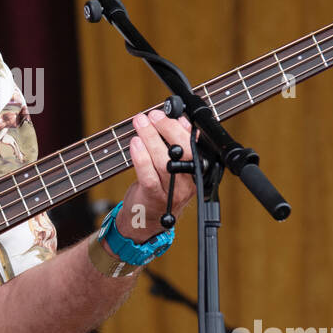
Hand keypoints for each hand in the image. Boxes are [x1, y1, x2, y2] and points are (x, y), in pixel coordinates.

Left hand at [114, 109, 196, 242]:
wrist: (146, 220)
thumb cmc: (161, 188)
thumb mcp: (174, 166)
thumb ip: (180, 144)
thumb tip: (182, 120)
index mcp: (197, 173)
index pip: (195, 146)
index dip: (183, 128)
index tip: (171, 112)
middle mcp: (188, 184)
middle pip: (183, 152)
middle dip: (167, 129)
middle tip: (153, 115)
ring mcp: (172, 192)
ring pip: (163, 161)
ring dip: (150, 138)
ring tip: (141, 123)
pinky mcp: (154, 197)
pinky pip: (148, 174)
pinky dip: (141, 157)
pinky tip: (135, 143)